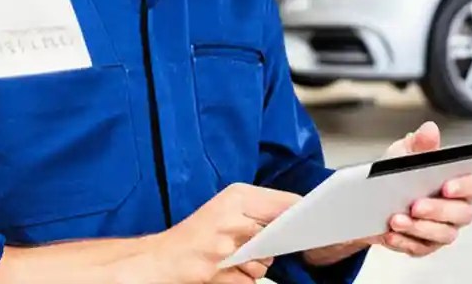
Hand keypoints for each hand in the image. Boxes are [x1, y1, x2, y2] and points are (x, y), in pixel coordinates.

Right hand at [146, 183, 298, 282]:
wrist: (163, 258)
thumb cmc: (197, 233)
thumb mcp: (228, 208)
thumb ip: (260, 209)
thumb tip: (297, 216)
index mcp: (237, 195)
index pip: (287, 204)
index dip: (300, 218)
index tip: (309, 224)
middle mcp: (233, 217)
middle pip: (278, 236)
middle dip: (269, 246)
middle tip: (247, 244)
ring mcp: (226, 245)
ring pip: (265, 263)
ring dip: (254, 267)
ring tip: (230, 258)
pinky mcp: (220, 270)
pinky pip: (250, 281)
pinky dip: (241, 281)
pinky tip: (224, 272)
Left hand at [376, 121, 471, 257]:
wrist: (371, 199)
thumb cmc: (397, 172)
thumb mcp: (404, 154)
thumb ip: (419, 144)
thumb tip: (430, 129)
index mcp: (458, 182)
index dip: (465, 186)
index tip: (446, 185)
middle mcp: (457, 208)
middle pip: (462, 214)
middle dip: (438, 210)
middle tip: (416, 205)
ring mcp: (443, 229)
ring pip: (444, 234)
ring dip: (419, 227)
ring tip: (396, 219)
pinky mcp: (426, 245)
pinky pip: (421, 248)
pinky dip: (404, 241)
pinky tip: (389, 233)